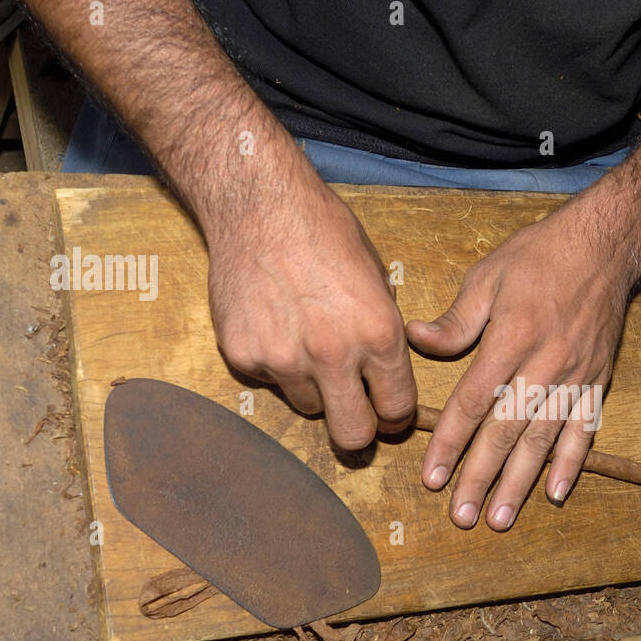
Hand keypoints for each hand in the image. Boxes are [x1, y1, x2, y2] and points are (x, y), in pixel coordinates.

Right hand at [205, 184, 416, 448]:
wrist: (257, 205)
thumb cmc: (324, 232)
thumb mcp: (377, 279)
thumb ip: (383, 331)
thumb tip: (386, 373)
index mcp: (378, 333)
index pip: (397, 408)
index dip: (395, 416)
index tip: (388, 414)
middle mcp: (333, 354)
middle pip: (353, 435)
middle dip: (360, 433)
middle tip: (356, 416)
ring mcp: (283, 359)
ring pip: (308, 408)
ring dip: (314, 389)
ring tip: (308, 345)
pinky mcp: (243, 356)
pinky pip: (269, 381)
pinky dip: (275, 366)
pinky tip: (275, 326)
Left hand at [407, 206, 629, 529]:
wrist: (604, 245)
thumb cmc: (538, 256)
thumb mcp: (487, 277)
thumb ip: (455, 319)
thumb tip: (416, 339)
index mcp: (511, 339)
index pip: (473, 402)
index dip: (450, 443)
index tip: (432, 478)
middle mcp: (544, 365)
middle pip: (505, 432)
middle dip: (480, 477)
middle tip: (461, 516)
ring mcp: (574, 377)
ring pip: (542, 440)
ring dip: (520, 483)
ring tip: (500, 517)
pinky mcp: (597, 381)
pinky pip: (584, 430)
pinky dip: (570, 463)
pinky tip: (554, 493)